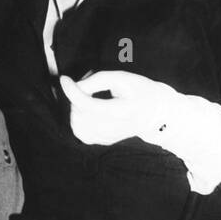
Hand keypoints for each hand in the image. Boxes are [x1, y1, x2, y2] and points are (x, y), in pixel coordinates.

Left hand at [60, 70, 174, 146]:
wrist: (156, 111)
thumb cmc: (139, 91)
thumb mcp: (122, 78)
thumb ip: (97, 80)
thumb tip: (75, 87)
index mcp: (125, 110)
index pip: (89, 105)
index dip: (73, 91)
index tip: (65, 79)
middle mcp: (118, 128)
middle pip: (81, 115)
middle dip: (77, 98)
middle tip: (87, 87)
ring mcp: (111, 137)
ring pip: (78, 126)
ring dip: (76, 110)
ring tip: (90, 99)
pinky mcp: (105, 141)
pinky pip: (81, 134)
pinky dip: (79, 121)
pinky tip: (89, 112)